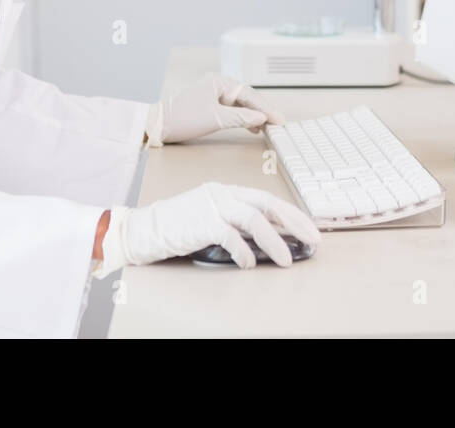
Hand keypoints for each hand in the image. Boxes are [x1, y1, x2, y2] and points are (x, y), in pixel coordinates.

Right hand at [92, 182, 319, 276]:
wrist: (141, 229)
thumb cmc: (175, 228)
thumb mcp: (208, 217)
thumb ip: (233, 222)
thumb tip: (266, 240)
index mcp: (225, 191)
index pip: (266, 199)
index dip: (291, 213)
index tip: (308, 229)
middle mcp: (221, 193)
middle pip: (267, 204)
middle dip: (294, 223)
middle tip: (313, 240)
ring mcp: (211, 205)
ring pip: (254, 219)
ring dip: (275, 241)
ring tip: (286, 260)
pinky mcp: (201, 222)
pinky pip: (231, 236)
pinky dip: (244, 251)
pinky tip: (249, 264)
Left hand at [143, 72, 283, 145]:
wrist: (158, 126)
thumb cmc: (183, 118)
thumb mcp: (216, 119)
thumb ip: (242, 118)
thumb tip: (262, 118)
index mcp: (219, 82)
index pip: (249, 94)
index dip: (265, 108)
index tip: (279, 119)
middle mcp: (217, 86)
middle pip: (247, 98)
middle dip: (263, 111)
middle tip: (278, 123)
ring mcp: (213, 96)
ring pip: (240, 105)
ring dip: (254, 116)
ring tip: (268, 127)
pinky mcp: (209, 107)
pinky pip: (232, 111)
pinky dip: (243, 119)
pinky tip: (252, 127)